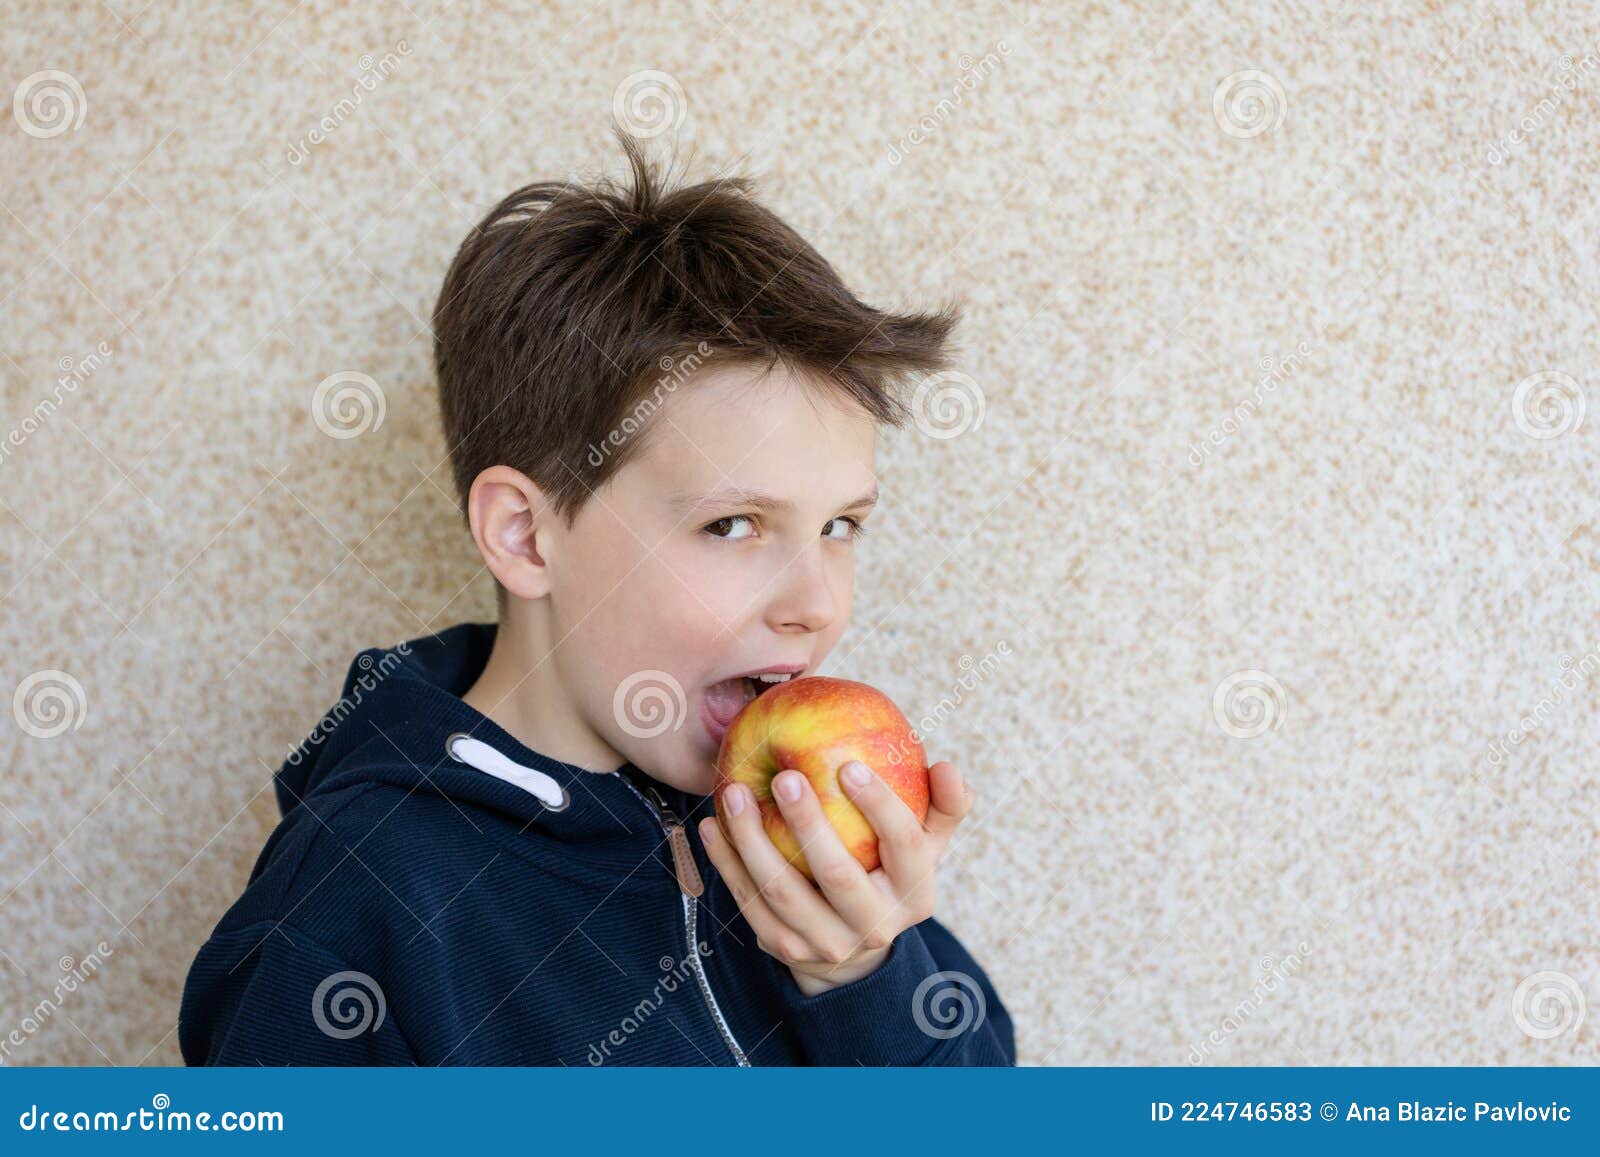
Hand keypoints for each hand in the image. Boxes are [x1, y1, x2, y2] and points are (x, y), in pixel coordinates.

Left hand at [699, 758, 972, 995]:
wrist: (856, 946)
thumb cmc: (890, 869)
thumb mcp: (926, 843)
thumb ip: (944, 804)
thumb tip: (948, 767)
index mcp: (915, 893)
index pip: (904, 844)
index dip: (880, 804)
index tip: (848, 764)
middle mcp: (874, 925)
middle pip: (838, 874)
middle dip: (808, 824)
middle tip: (785, 777)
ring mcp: (826, 943)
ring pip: (782, 892)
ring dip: (752, 840)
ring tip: (733, 793)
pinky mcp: (785, 948)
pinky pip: (748, 903)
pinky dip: (726, 863)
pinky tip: (711, 825)